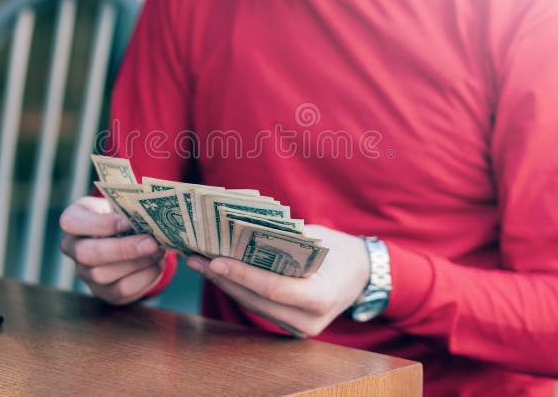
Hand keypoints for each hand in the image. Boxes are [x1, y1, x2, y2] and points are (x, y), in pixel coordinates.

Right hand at [60, 196, 165, 304]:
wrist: (124, 235)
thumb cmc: (121, 214)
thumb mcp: (118, 204)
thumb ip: (128, 209)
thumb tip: (153, 217)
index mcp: (72, 220)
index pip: (72, 223)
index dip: (101, 224)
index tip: (129, 221)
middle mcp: (72, 249)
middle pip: (88, 254)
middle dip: (123, 249)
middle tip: (152, 242)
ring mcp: (85, 274)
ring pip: (104, 276)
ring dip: (137, 264)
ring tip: (159, 251)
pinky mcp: (104, 292)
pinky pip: (122, 290)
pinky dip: (145, 277)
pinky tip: (158, 263)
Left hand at [186, 225, 369, 336]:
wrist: (360, 276)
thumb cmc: (339, 250)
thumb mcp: (317, 238)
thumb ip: (284, 238)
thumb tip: (242, 229)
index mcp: (322, 297)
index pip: (274, 288)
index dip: (243, 275)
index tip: (215, 260)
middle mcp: (310, 320)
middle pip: (256, 300)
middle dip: (223, 278)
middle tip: (196, 257)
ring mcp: (299, 328)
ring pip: (252, 305)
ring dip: (224, 283)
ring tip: (199, 262)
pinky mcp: (289, 325)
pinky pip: (257, 306)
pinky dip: (237, 288)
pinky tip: (218, 271)